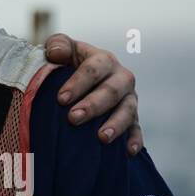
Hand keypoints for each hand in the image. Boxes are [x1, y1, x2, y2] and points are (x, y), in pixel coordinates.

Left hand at [44, 34, 141, 154]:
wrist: (81, 77)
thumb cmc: (69, 62)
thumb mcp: (62, 48)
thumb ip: (58, 44)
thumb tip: (56, 53)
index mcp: (103, 60)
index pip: (93, 69)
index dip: (78, 83)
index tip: (61, 99)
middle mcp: (121, 78)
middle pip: (111, 91)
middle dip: (93, 105)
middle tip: (73, 118)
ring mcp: (129, 99)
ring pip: (128, 111)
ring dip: (116, 124)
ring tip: (102, 138)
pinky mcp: (133, 118)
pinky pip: (137, 129)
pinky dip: (135, 139)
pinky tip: (128, 151)